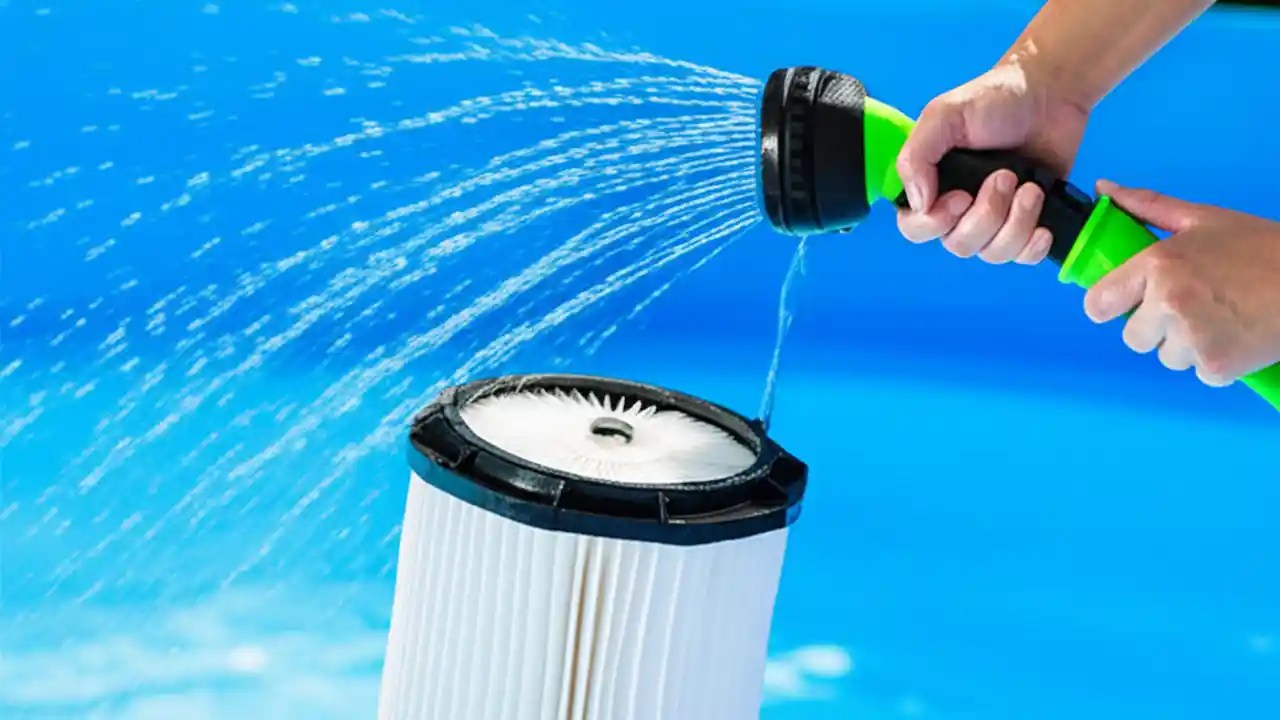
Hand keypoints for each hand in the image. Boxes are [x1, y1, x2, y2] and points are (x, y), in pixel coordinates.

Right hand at [895, 61, 1089, 263]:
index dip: (936, 223)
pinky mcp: (1027, 224)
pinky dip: (1033, 246)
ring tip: (1031, 189)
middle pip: (958, 245)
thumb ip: (916, 157)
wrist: (1050, 93)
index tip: (962, 196)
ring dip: (1015, 223)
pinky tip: (1044, 226)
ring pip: (992, 254)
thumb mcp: (944, 116)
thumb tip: (918, 204)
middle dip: (986, 215)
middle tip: (1006, 176)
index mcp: (931, 185)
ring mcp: (994, 219)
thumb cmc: (995, 99)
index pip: (914, 228)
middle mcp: (959, 209)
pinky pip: (1022, 258)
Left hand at [1084, 180, 1279, 386]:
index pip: (1098, 304)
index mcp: (1157, 264)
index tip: (1130, 302)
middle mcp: (1169, 301)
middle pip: (1133, 337)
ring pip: (1165, 356)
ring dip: (1187, 344)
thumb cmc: (1263, 248)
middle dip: (1156, 327)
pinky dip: (1215, 360)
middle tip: (1195, 305)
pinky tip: (1238, 335)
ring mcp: (1192, 337)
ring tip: (1222, 317)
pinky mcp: (1216, 365)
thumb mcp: (1205, 220)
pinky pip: (1197, 372)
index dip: (1113, 305)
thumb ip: (1148, 206)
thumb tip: (1103, 188)